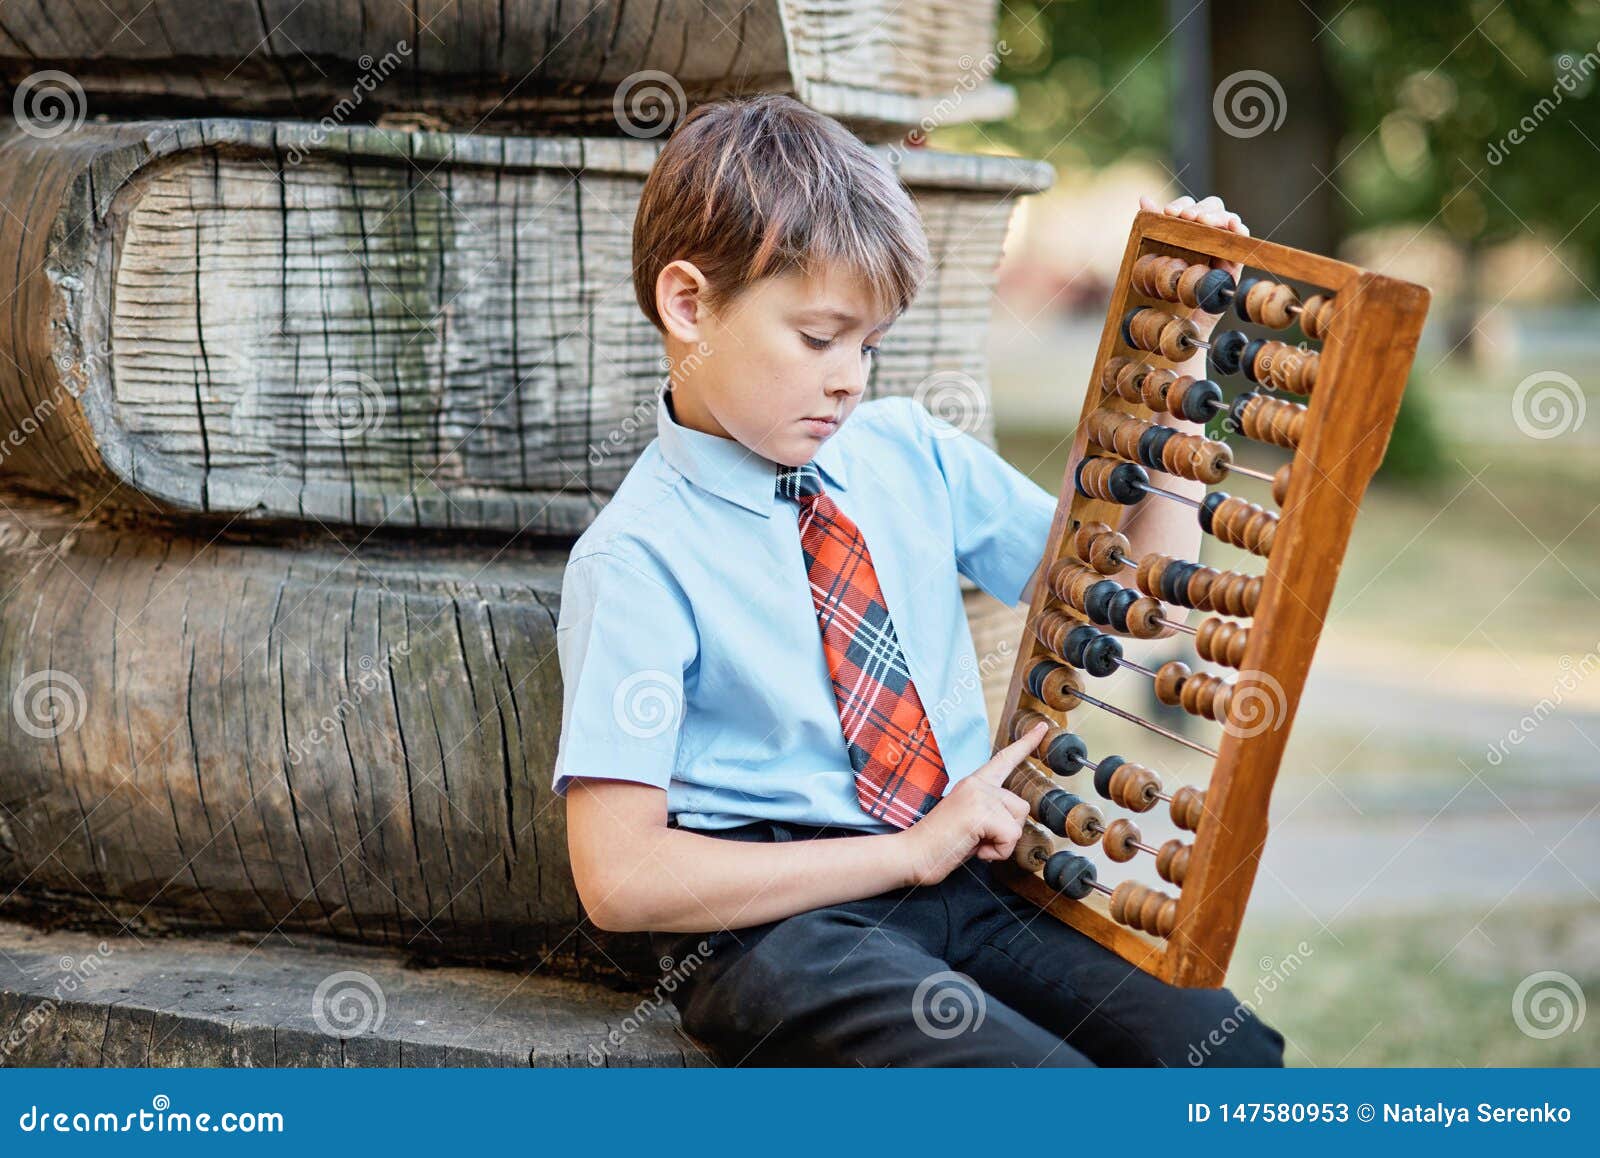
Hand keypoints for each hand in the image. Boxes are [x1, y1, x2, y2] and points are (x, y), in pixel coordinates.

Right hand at [895, 721, 1043, 886]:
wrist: (912, 854)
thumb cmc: (940, 844)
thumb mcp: (969, 821)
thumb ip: (989, 812)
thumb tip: (1011, 823)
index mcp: (974, 783)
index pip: (1004, 759)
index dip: (1026, 743)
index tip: (1042, 727)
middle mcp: (977, 783)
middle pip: (1021, 807)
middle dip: (1005, 831)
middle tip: (975, 839)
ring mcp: (978, 795)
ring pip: (1017, 824)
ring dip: (1001, 843)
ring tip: (973, 842)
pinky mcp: (980, 813)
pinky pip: (1010, 838)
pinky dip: (997, 852)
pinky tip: (974, 849)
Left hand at [1140, 192, 1249, 300]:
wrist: (1175, 320)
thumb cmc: (1164, 287)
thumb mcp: (1155, 253)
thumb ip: (1152, 225)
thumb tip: (1144, 197)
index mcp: (1186, 229)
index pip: (1188, 206)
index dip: (1180, 204)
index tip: (1168, 213)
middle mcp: (1206, 234)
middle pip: (1210, 207)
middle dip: (1198, 208)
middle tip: (1186, 217)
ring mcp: (1221, 246)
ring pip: (1227, 219)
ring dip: (1216, 216)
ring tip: (1203, 221)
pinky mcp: (1234, 262)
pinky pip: (1242, 240)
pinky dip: (1240, 230)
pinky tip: (1233, 227)